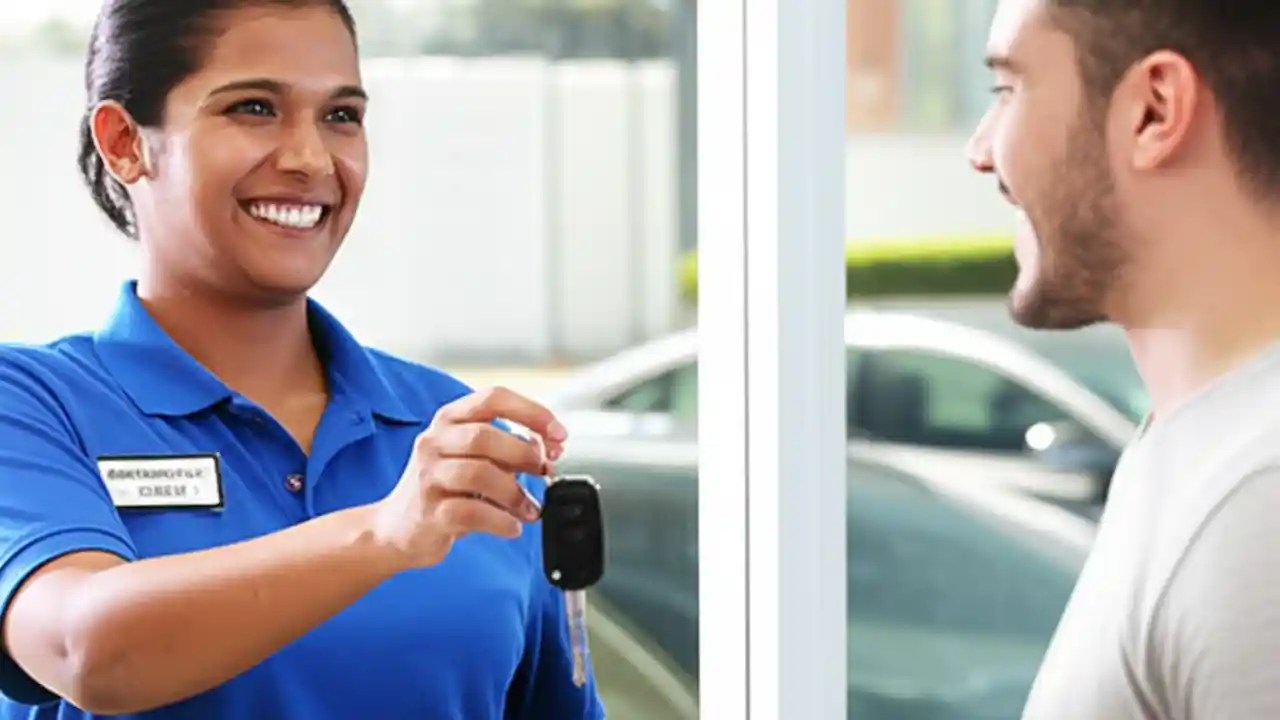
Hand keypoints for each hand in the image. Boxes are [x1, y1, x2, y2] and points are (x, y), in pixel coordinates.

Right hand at [370, 387, 566, 570]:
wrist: (396, 528)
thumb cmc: (443, 488)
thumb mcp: (472, 458)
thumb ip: (507, 449)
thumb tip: (548, 448)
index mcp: (449, 420)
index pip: (493, 398)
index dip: (532, 412)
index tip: (559, 434)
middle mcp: (434, 442)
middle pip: (486, 436)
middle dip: (524, 454)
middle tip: (544, 471)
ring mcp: (428, 477)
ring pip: (479, 474)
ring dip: (515, 493)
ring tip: (530, 507)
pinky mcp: (429, 512)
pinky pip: (473, 513)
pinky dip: (502, 521)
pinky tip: (512, 527)